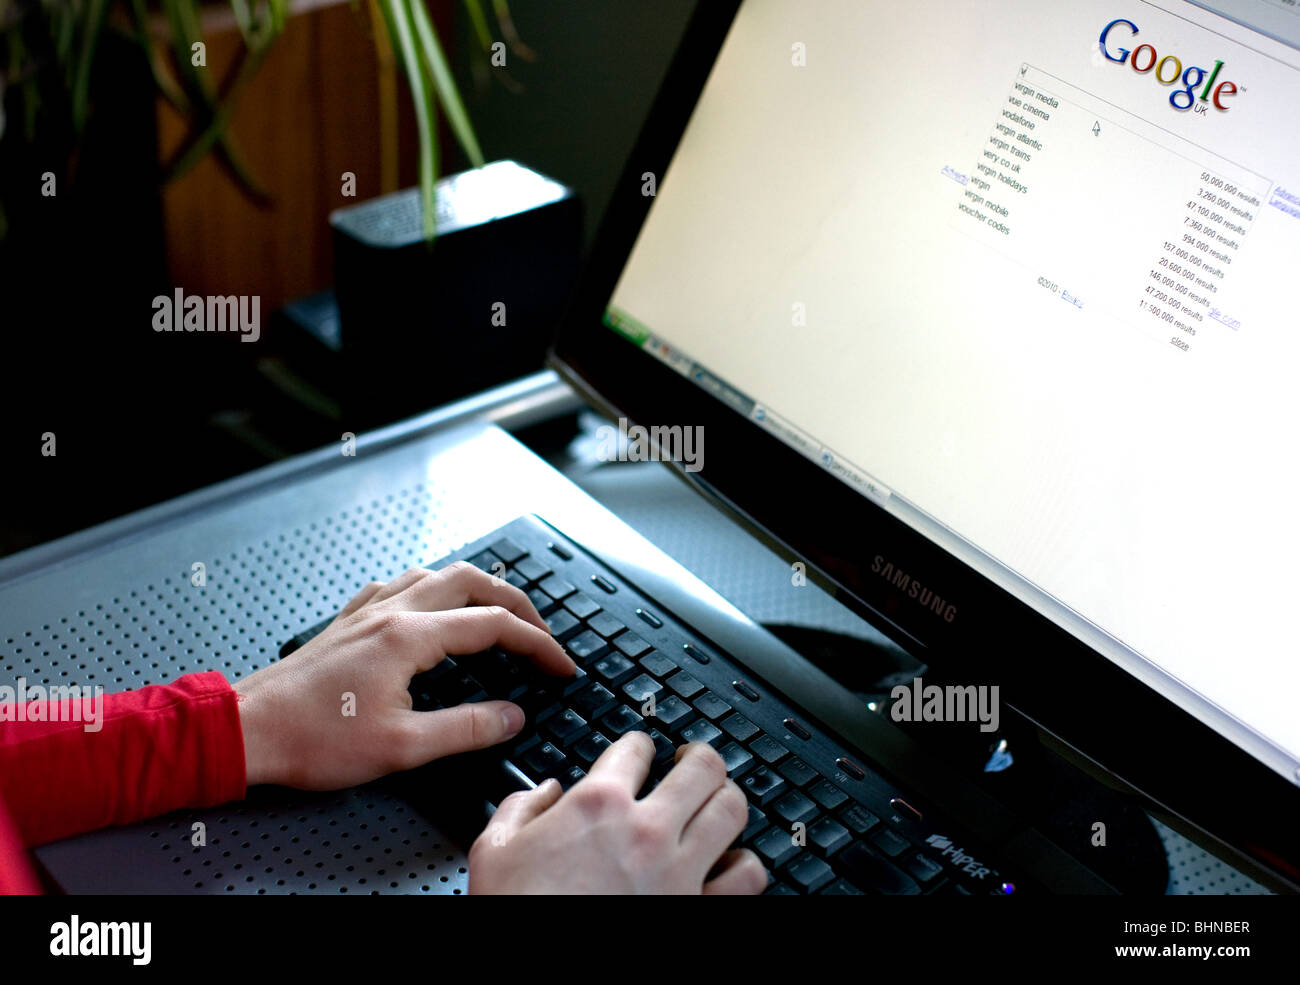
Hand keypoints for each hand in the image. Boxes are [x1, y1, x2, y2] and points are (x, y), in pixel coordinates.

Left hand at [233, 563, 574, 789]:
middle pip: (473, 581)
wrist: (249, 730)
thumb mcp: (401, 747)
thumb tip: (512, 716)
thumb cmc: (313, 739)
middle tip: (542, 632)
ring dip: (478, 587)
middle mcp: (392, 612)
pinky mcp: (349, 622)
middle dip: (518, 602)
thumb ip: (466, 729)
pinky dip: (433, 588)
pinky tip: (431, 605)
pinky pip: (401, 584)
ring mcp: (367, 611)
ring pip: (437, 573)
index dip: (538, 644)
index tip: (562, 666)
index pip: (495, 626)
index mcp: (410, 636)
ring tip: (499, 611)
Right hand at [468, 733, 766, 893]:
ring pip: (732, 811)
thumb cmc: (516, 913)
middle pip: (702, 767)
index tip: (640, 752)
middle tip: (692, 761)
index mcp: (597, 806)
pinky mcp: (699, 908)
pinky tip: (731, 862)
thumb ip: (518, 809)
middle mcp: (646, 831)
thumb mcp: (493, 852)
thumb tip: (542, 793)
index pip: (635, 748)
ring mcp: (679, 871)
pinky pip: (747, 876)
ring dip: (726, 801)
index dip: (639, 745)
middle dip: (699, 757)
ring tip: (717, 801)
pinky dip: (745, 864)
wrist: (533, 974)